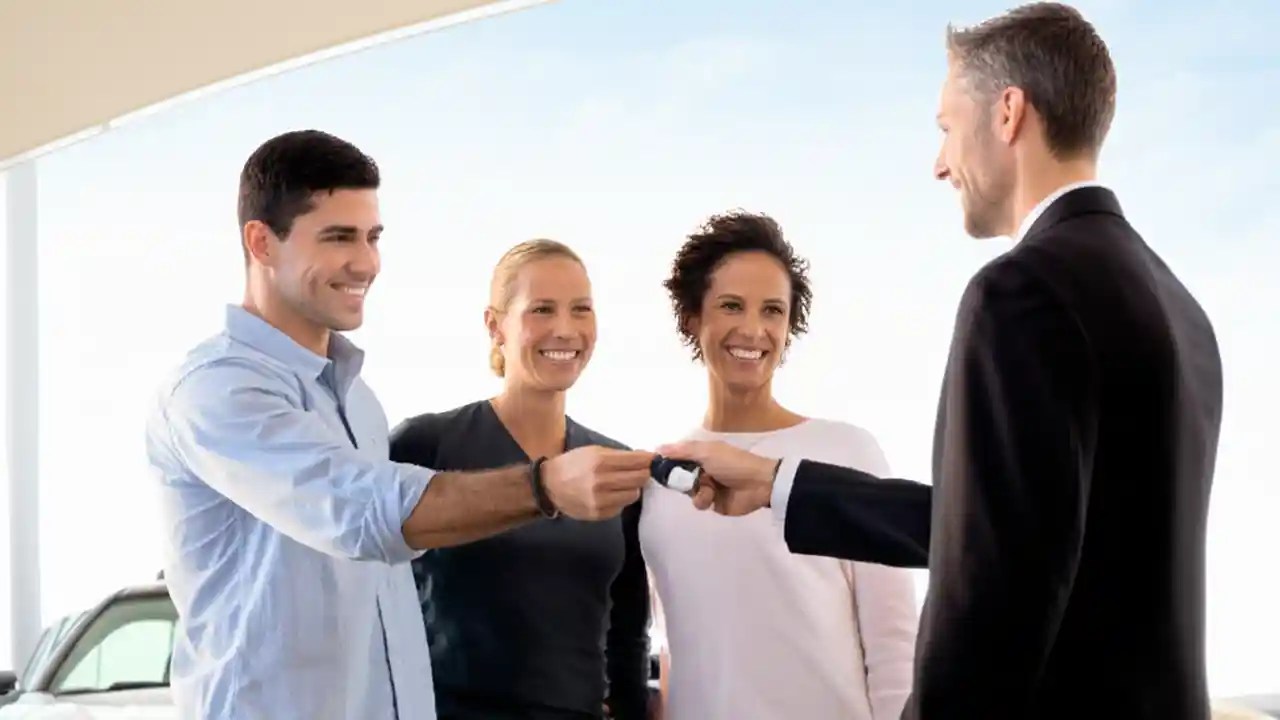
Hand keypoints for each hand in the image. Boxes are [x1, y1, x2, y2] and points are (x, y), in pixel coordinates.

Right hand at [541, 446, 653, 520]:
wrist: (548, 486)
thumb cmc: (572, 465)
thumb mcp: (593, 451)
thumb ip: (619, 455)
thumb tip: (644, 458)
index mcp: (600, 461)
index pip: (637, 461)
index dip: (649, 459)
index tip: (654, 459)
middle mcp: (602, 481)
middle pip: (640, 478)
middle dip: (644, 473)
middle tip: (643, 470)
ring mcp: (600, 500)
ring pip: (634, 494)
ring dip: (633, 487)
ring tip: (623, 483)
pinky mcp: (599, 514)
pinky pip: (622, 506)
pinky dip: (621, 499)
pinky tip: (612, 494)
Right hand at [654, 440, 777, 516]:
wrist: (759, 485)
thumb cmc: (733, 464)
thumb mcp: (707, 452)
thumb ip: (682, 451)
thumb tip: (658, 447)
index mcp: (702, 454)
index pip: (678, 457)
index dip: (668, 462)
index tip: (656, 467)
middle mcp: (702, 469)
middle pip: (680, 476)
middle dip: (680, 479)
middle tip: (685, 479)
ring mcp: (708, 487)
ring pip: (687, 491)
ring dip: (694, 490)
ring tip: (707, 489)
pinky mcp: (713, 503)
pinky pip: (698, 503)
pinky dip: (702, 500)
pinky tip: (711, 498)